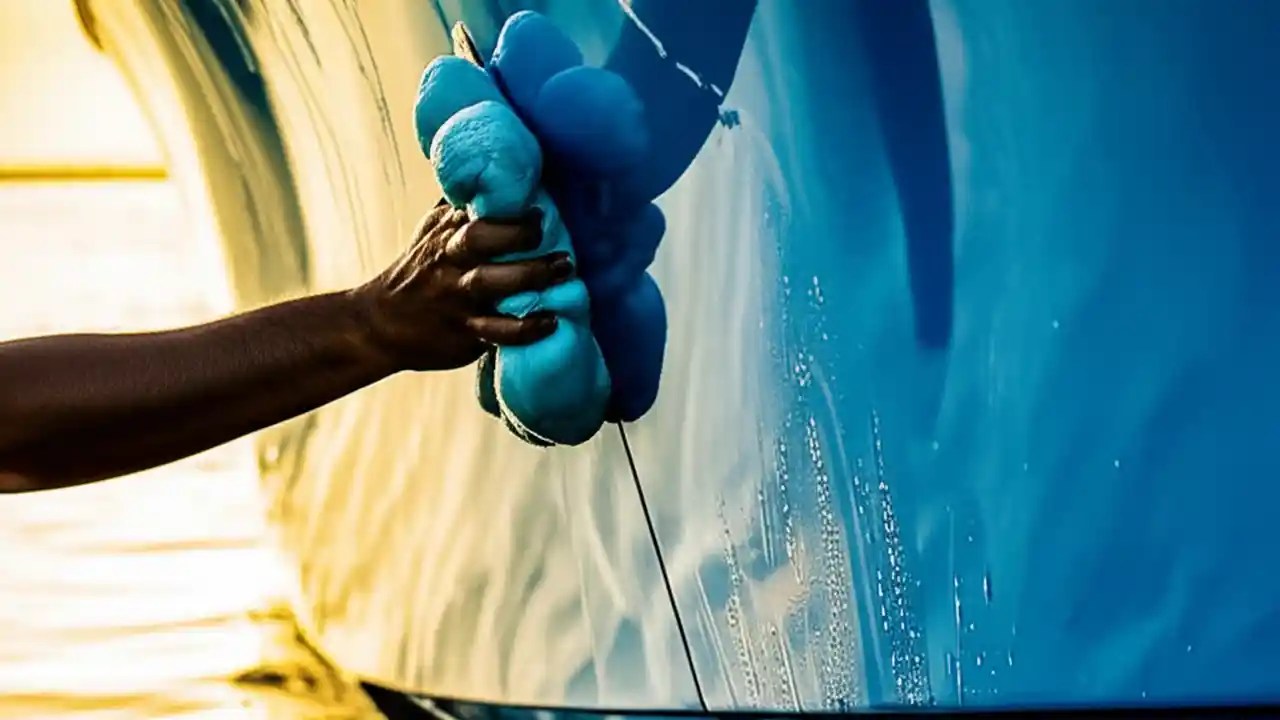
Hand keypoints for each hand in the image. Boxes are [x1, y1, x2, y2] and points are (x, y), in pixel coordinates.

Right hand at [351, 204, 572, 371]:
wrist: (380, 322)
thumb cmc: (419, 270)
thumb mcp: (432, 231)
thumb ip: (462, 207)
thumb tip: (495, 172)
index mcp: (445, 231)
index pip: (473, 207)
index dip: (507, 204)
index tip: (538, 205)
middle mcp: (449, 260)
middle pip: (478, 238)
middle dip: (517, 234)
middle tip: (550, 234)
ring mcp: (455, 296)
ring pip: (490, 281)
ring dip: (530, 275)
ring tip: (563, 271)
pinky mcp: (463, 331)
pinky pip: (496, 331)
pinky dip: (525, 328)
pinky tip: (550, 321)